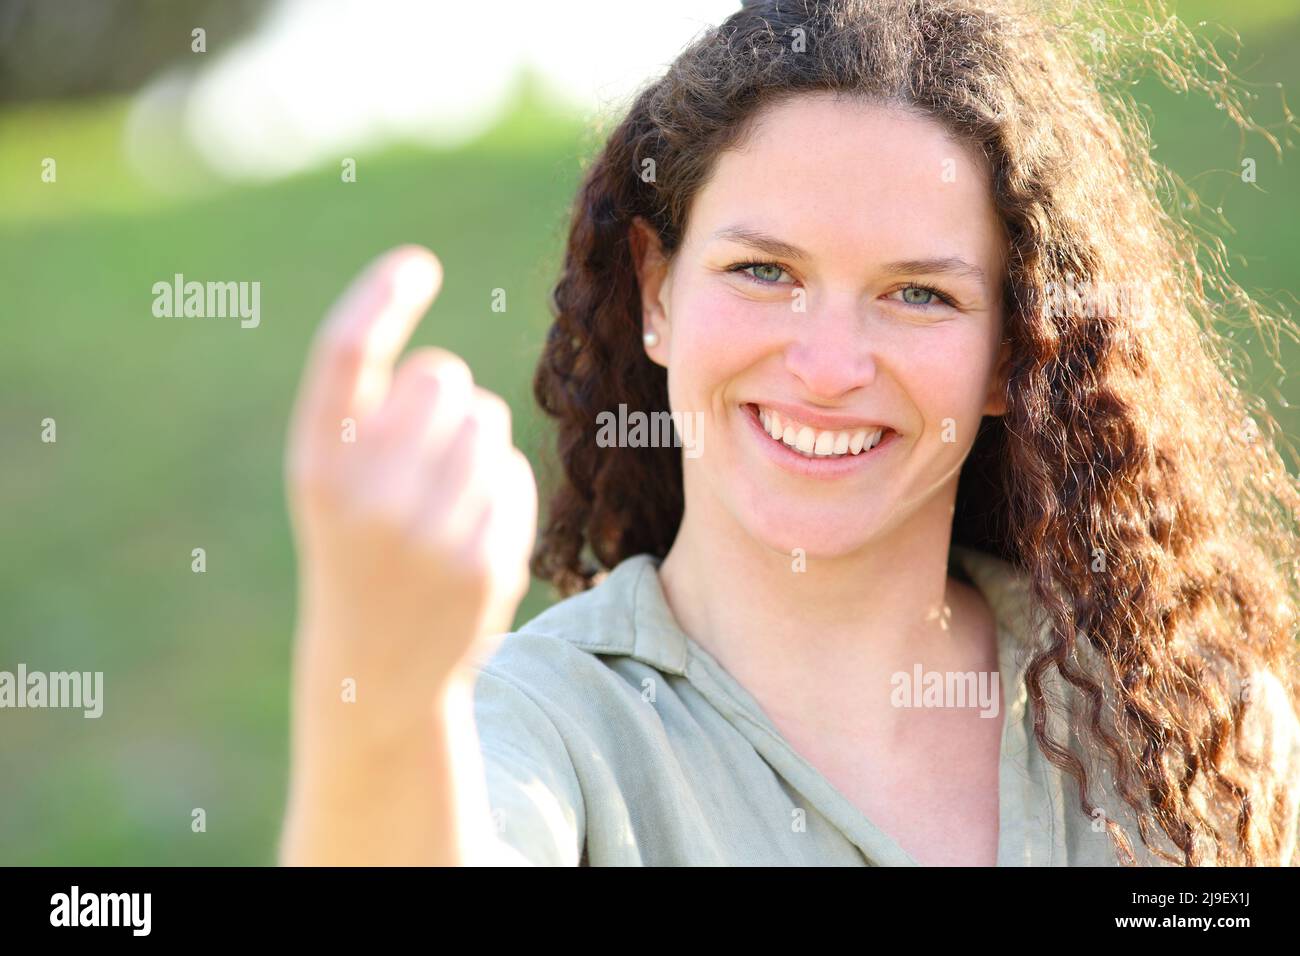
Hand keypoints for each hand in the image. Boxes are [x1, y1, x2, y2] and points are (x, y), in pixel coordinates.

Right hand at [284, 245, 537, 738]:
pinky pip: (515, 472)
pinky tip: (470, 530)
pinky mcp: (485, 561)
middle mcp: (367, 496)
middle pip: (441, 378)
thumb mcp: (333, 491)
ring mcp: (430, 533)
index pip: (344, 354)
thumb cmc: (354, 555)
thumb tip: (442, 374)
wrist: (374, 672)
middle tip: (425, 442)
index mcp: (316, 467)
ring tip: (444, 494)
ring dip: (476, 441)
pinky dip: (501, 486)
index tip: (416, 265)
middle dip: (443, 394)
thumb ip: (366, 426)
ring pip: (489, 420)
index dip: (379, 297)